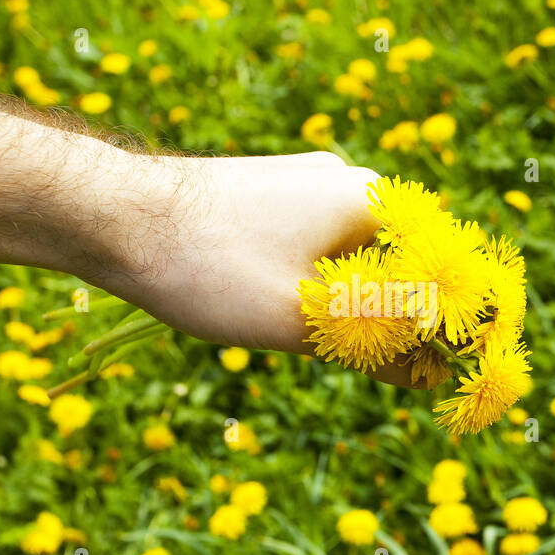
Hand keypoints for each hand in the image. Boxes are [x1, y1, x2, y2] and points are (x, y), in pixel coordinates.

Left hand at [88, 151, 415, 387]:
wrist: (111, 215)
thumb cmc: (210, 267)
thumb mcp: (302, 323)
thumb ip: (376, 347)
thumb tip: (432, 376)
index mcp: (368, 199)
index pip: (438, 265)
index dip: (443, 323)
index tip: (437, 371)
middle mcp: (345, 178)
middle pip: (397, 259)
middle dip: (395, 316)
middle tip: (384, 370)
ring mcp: (302, 180)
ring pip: (352, 253)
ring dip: (351, 302)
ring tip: (324, 345)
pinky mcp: (267, 191)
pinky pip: (315, 243)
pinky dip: (316, 282)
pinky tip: (286, 313)